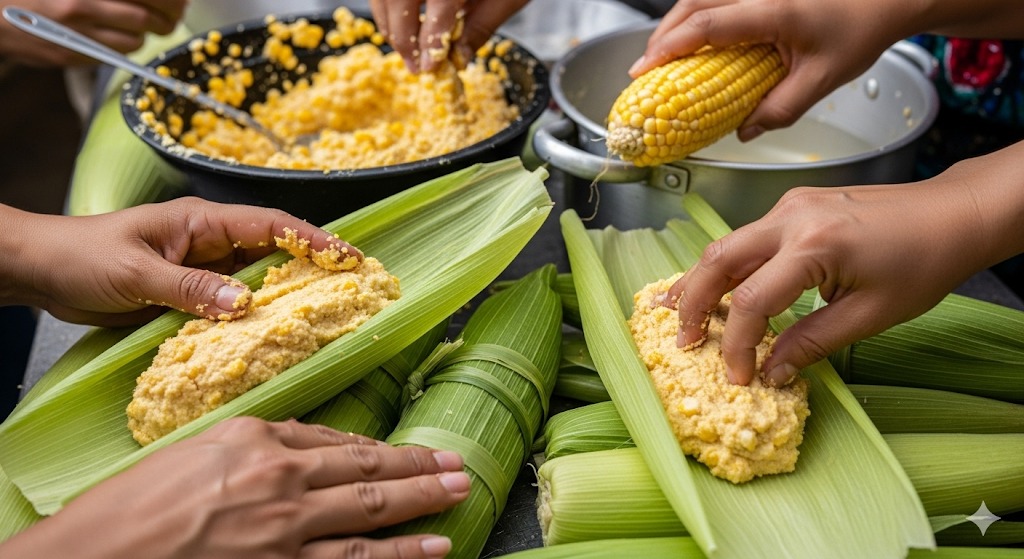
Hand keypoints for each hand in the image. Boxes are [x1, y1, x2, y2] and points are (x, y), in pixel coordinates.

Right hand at [0, 0, 187, 65]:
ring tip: (137, 24)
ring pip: (135, 41)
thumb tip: (160, 1)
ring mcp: (75, 31)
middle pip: (147, 19)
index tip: (179, 3)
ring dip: (143, 35)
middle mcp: (81, 3)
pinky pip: (114, 56)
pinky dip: (122, 47)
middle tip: (169, 17)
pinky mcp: (69, 54)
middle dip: (165, 20)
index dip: (172, 2)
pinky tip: (113, 34)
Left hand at [0, 197, 362, 325]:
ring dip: (287, 297)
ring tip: (324, 316)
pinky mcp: (191, 298)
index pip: (270, 225)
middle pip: (274, 252)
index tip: (347, 257)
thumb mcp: (137, 272)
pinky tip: (272, 337)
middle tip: (352, 289)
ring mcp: (202, 272)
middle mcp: (210, 244)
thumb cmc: (82, 257)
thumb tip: (245, 303)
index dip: (313, 239)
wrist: (41, 272)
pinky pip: (232, 307)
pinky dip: (254, 319)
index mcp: (202, 222)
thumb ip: (190, 288)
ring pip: (257, 281)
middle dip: (313, 267)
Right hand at [0, 418, 469, 558]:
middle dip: (421, 472)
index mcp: (259, 441)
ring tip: (459, 502)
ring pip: (369, 519)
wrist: (92, 557)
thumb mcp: (199, 452)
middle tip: (461, 468)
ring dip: (421, 509)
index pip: (339, 443)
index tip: (419, 449)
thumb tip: (308, 443)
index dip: (387, 448)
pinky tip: (426, 552)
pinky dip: (394, 558)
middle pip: (367, 474)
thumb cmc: (133, 505)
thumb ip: (260, 445)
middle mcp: (280, 482)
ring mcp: (284, 532)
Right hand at [370, 0, 527, 71]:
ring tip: (406, 49)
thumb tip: (458, 59)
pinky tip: (400, 24)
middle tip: (414, 66)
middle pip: (399, 0)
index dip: (430, 40)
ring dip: (389, 24)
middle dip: (403, 38)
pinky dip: (386, 7)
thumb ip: (481, 27)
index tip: (429, 67)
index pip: (439, 6)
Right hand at [629, 0, 915, 140]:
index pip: (707, 26)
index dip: (669, 48)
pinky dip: (695, 17)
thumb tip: (744, 130)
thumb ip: (780, 109)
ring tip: (662, 56)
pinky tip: (692, 39)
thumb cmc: (859, 32)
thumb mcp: (822, 80)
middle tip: (645, 69)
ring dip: (675, 25)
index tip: (645, 70)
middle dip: (662, 37)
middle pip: (692, 5)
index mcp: (773, 11)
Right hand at [669, 142, 1023, 385]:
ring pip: (727, 244)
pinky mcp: (795, 205)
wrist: (953, 214)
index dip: (737, 345)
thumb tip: (771, 371)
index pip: (751, 301)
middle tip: (682, 341)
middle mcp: (792, 217)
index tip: (739, 376)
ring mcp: (791, 205)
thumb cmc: (923, 264)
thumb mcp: (870, 315)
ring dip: (702, 281)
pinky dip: (728, 267)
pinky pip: (749, 237)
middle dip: (692, 303)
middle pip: (718, 260)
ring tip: (681, 313)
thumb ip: (812, 342)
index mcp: (815, 246)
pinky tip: (720, 288)